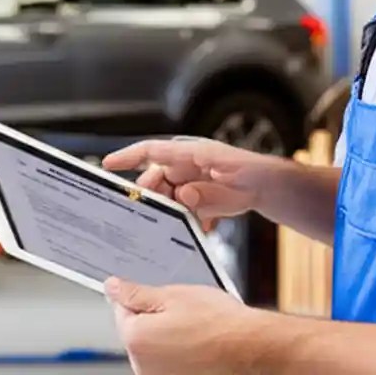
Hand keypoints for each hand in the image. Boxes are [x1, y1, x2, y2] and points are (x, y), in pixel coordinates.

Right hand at [102, 137, 281, 230]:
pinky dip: (188, 217)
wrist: (267, 187)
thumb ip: (207, 194)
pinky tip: (204, 224)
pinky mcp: (195, 193)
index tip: (108, 165)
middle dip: (154, 196)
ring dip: (173, 211)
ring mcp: (189, 178)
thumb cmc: (252, 177)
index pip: (152, 151)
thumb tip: (183, 195)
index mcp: (192, 153)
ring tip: (190, 220)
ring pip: (167, 196)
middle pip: (156, 178)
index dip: (127, 157)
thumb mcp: (231, 188)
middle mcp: (186, 163)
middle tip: (160, 211)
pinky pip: (180, 205)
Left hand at [106, 277, 268, 374]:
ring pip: (153, 346)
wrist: (250, 348)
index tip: (158, 295)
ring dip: (167, 335)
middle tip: (184, 310)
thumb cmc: (218, 322)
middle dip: (154, 317)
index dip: (140, 296)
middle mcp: (141, 364)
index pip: (120, 308)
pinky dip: (178, 351)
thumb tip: (112, 286)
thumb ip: (136, 292)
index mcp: (135, 338)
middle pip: (136, 330)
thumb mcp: (173, 295)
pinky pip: (168, 361)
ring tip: (196, 328)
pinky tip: (198, 343)